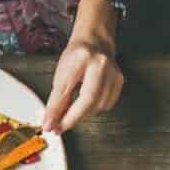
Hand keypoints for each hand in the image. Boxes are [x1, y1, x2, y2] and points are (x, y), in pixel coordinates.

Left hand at [43, 0, 122, 132]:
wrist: (95, 42)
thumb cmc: (77, 57)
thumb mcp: (60, 75)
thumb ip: (55, 101)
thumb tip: (49, 124)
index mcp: (82, 58)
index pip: (69, 90)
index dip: (59, 112)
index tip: (51, 126)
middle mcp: (101, 64)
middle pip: (88, 100)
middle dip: (73, 118)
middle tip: (60, 127)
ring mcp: (113, 73)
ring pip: (97, 107)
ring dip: (83, 114)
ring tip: (72, 113)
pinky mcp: (119, 82)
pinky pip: (106, 106)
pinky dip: (93, 109)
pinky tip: (86, 104)